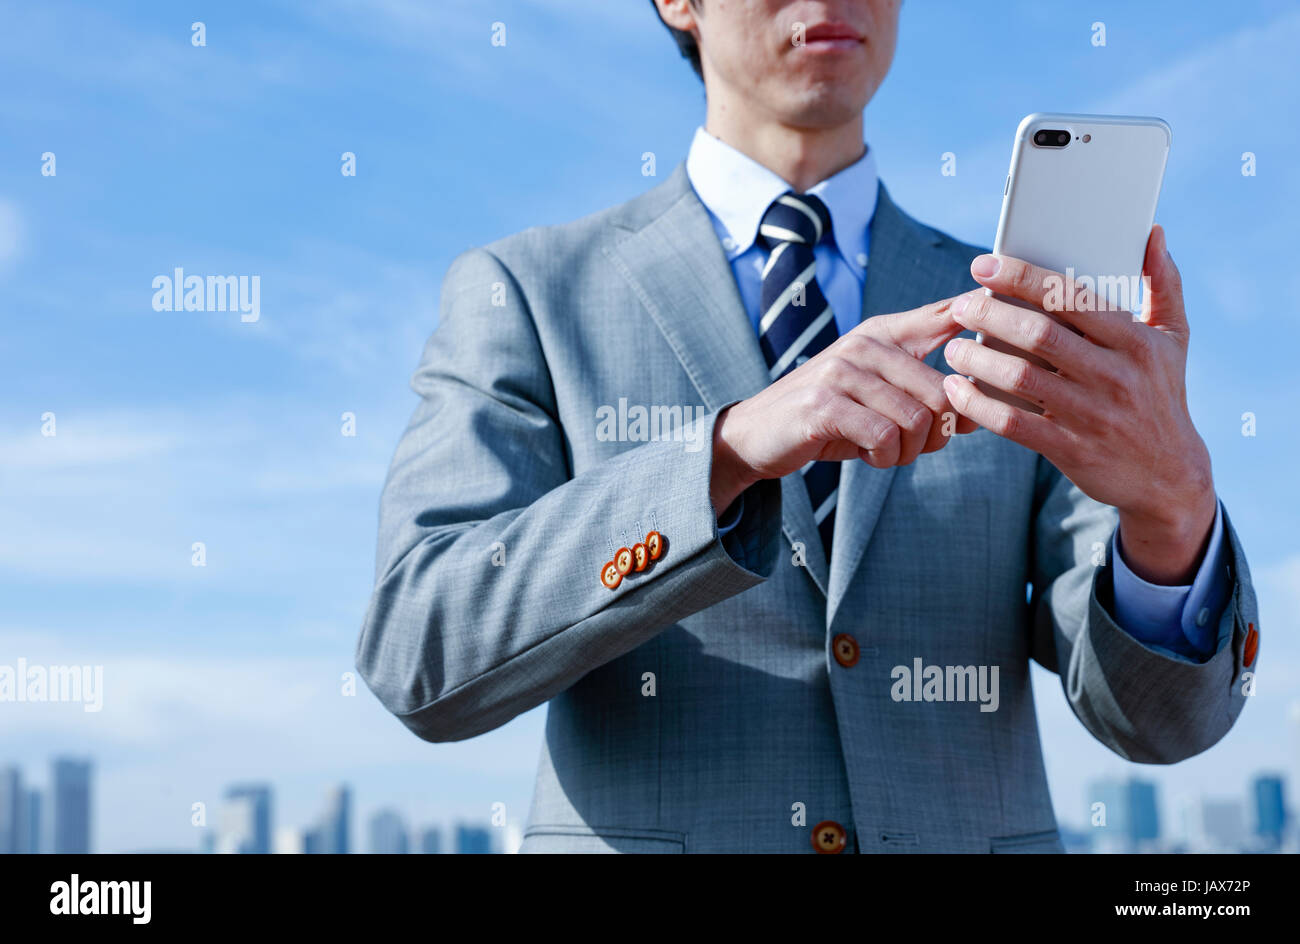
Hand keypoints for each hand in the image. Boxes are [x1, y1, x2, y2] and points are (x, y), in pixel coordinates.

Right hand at [711, 296, 977, 514]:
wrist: (759, 434)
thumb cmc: (829, 416)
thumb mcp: (878, 391)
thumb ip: (924, 386)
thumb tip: (981, 403)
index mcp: (884, 332)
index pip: (949, 313)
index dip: (986, 319)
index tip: (1009, 341)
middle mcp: (865, 343)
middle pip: (945, 390)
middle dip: (941, 433)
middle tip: (918, 447)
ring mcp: (842, 371)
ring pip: (918, 418)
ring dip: (912, 451)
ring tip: (890, 453)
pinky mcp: (824, 404)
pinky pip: (885, 436)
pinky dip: (886, 458)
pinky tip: (870, 456)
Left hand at [940, 226, 1216, 583]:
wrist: (1169, 476)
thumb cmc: (1162, 394)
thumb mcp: (1173, 339)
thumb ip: (1162, 285)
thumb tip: (1152, 233)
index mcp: (1134, 340)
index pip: (1069, 297)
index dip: (1021, 277)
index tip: (984, 266)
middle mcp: (1115, 374)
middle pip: (1038, 333)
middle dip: (990, 315)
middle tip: (960, 307)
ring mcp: (1092, 414)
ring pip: (1020, 378)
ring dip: (977, 361)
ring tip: (953, 349)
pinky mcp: (1071, 449)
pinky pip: (1013, 424)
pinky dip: (978, 405)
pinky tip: (956, 391)